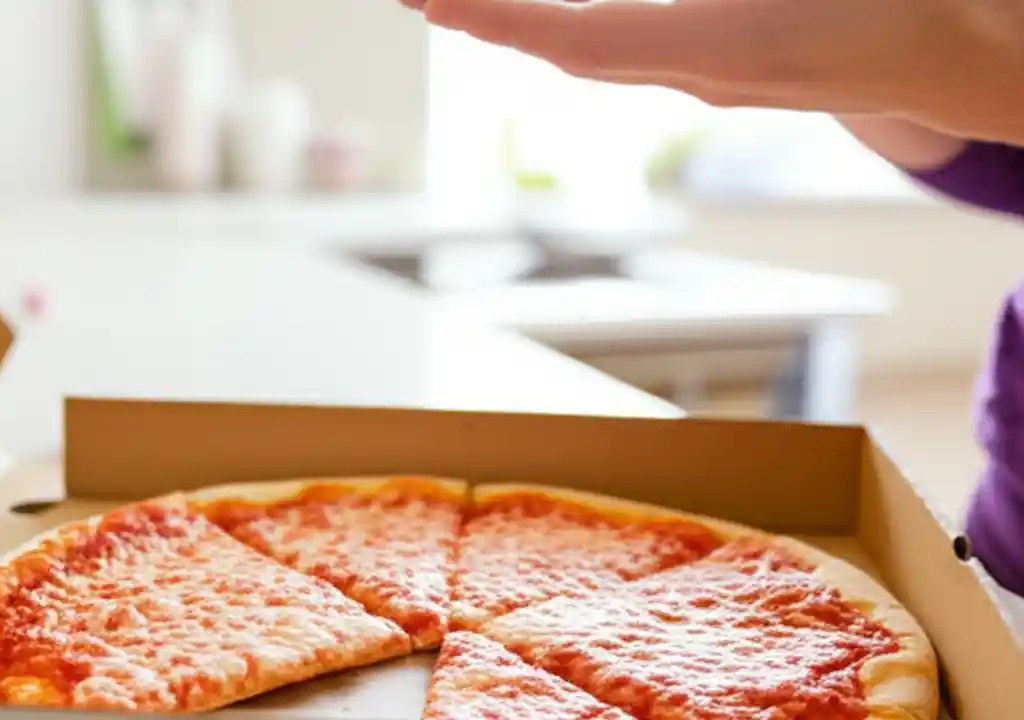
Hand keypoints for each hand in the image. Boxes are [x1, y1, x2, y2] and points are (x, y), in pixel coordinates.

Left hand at [410, 0, 1023, 145]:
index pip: (584, 38)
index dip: (504, 17)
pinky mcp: (715, 66)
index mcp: (725, 47)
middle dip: (488, 15)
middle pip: (567, 48)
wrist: (964, 57)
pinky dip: (561, 22)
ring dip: (517, 20)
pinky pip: (618, 44)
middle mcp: (701, 73)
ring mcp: (705, 76)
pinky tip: (530, 9)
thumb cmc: (906, 2)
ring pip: (587, 50)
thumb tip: (626, 19)